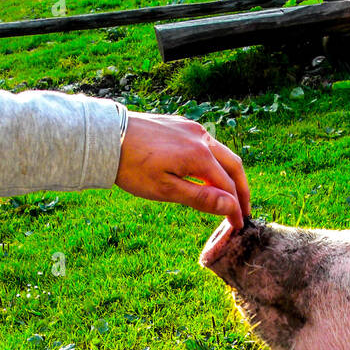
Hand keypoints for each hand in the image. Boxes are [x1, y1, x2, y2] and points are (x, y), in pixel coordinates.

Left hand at [115, 111, 250, 228]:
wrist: (106, 136)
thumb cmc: (133, 167)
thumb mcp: (166, 190)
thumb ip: (201, 198)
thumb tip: (230, 206)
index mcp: (200, 156)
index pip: (228, 187)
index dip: (235, 209)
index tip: (238, 225)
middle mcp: (201, 137)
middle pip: (234, 165)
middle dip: (241, 190)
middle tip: (243, 210)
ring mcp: (191, 127)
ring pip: (221, 152)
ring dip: (228, 174)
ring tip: (226, 195)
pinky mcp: (180, 124)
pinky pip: (205, 143)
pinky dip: (213, 161)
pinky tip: (205, 173)